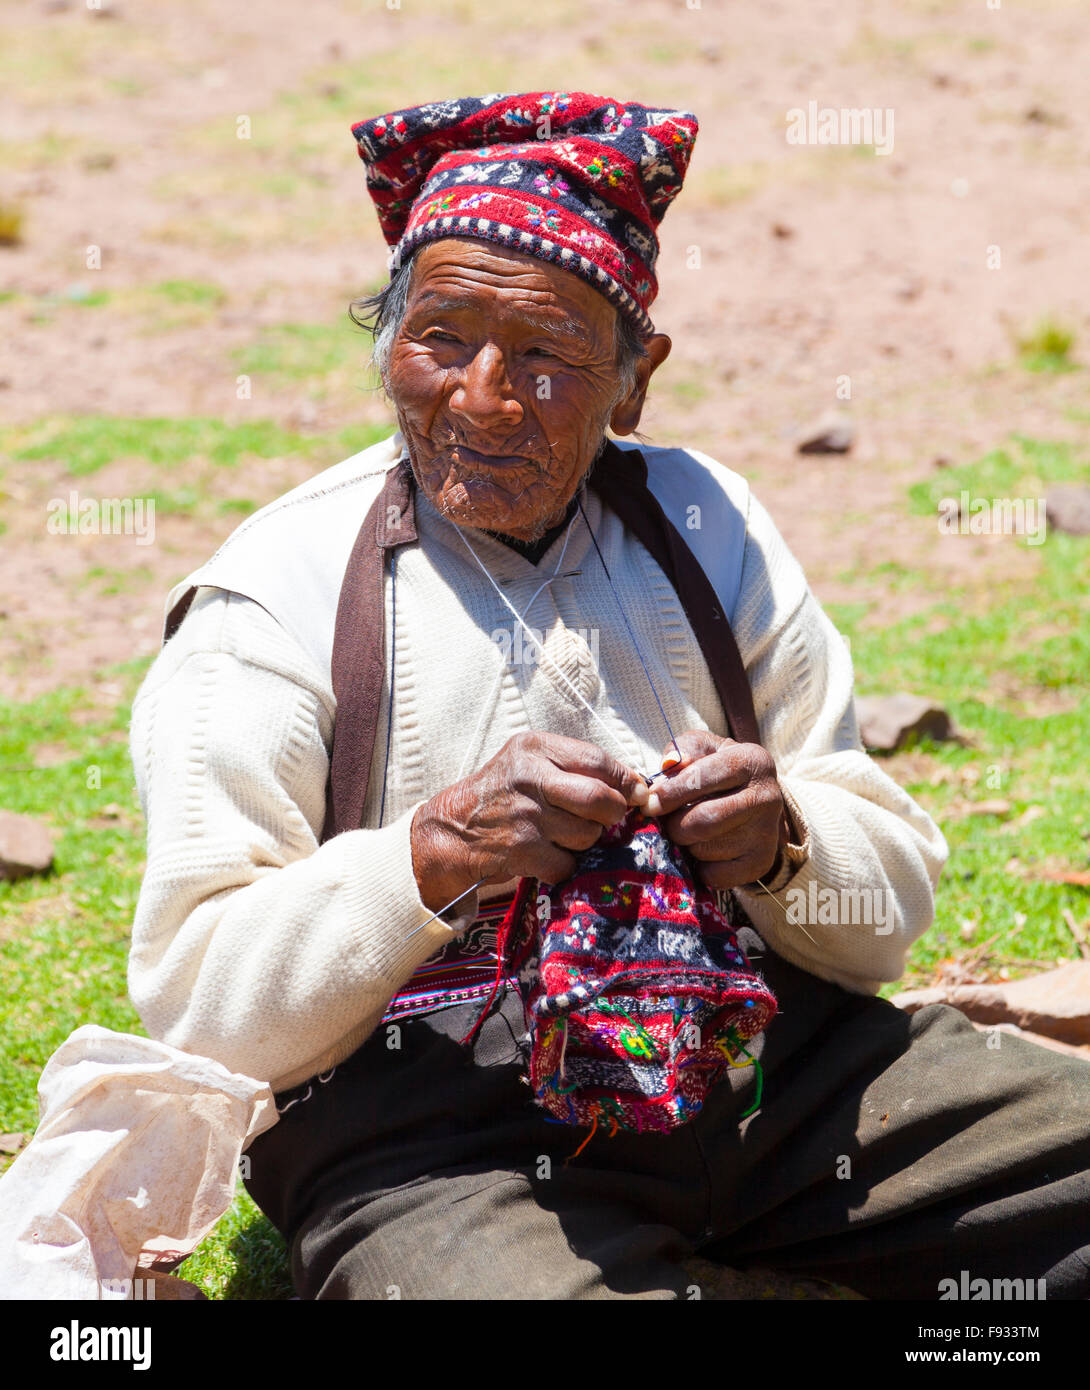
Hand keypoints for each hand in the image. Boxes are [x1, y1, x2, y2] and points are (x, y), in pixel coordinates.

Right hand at [410, 732, 647, 912]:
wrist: (451, 831)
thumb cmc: (502, 794)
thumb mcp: (529, 762)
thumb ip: (574, 766)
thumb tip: (635, 785)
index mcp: (534, 747)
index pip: (598, 761)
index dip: (625, 780)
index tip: (637, 793)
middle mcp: (529, 777)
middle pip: (600, 800)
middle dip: (612, 815)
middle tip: (604, 819)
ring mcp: (525, 815)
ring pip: (588, 835)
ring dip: (585, 842)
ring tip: (563, 835)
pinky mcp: (521, 850)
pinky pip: (568, 864)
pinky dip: (564, 866)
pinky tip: (547, 855)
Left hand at [642, 730, 787, 889]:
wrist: (754, 801)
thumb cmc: (719, 769)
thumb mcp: (704, 749)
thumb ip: (683, 750)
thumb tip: (668, 766)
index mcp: (752, 761)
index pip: (702, 777)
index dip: (670, 793)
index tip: (650, 804)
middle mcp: (767, 796)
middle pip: (703, 820)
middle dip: (675, 824)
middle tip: (667, 822)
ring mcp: (767, 833)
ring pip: (705, 848)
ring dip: (687, 844)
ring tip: (690, 831)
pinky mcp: (761, 862)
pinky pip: (715, 874)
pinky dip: (700, 868)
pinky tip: (704, 850)